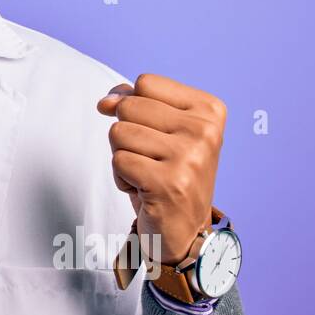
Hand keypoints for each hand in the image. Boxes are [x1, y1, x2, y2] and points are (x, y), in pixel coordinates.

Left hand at [95, 74, 226, 265]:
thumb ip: (133, 102)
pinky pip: (118, 162)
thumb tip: (105, 102)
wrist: (185, 231)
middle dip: (127, 134)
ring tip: (149, 175)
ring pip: (118, 133)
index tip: (158, 136)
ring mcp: (190, 157)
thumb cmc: (168, 174)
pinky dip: (122, 178)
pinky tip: (145, 191)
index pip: (145, 82)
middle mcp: (205, 131)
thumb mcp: (159, 130)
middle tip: (151, 160)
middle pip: (128, 106)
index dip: (135, 108)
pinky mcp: (169, 183)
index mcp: (209, 110)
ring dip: (123, 158)